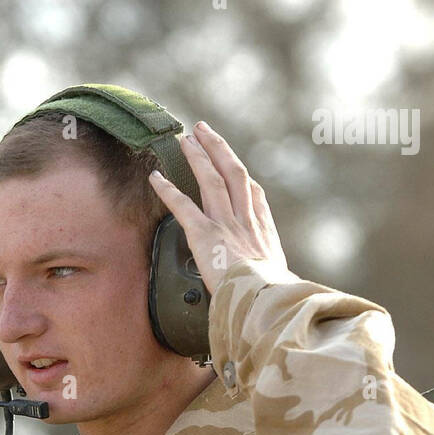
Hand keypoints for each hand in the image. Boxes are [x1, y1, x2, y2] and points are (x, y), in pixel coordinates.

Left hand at [148, 122, 289, 297]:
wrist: (266, 302)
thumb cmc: (272, 303)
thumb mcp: (278, 290)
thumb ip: (269, 283)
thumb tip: (271, 295)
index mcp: (264, 236)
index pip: (254, 198)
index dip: (244, 181)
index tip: (237, 169)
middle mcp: (246, 223)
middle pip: (233, 175)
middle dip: (218, 150)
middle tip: (204, 131)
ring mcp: (226, 225)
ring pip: (211, 179)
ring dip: (197, 156)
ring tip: (185, 139)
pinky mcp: (205, 235)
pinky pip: (182, 206)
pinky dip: (167, 190)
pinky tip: (155, 178)